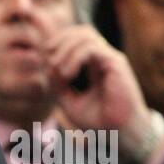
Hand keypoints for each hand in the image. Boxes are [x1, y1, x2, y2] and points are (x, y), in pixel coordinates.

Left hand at [45, 24, 154, 160]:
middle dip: (60, 40)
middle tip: (49, 60)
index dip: (58, 42)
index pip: (77, 38)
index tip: (45, 61)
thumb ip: (57, 82)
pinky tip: (67, 75)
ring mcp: (111, 59)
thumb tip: (48, 65)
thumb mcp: (68, 100)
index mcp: (94, 64)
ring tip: (59, 72)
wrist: (118, 133)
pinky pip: (92, 49)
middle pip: (82, 31)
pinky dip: (74, 58)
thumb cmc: (98, 119)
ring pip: (86, 35)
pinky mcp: (116, 64)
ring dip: (65, 50)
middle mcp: (104, 58)